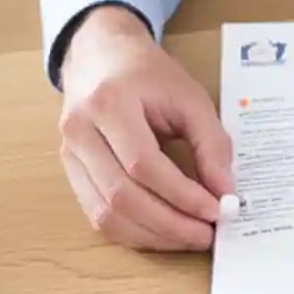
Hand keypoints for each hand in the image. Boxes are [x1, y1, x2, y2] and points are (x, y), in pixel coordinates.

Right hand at [58, 6, 232, 250]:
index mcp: (108, 103)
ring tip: (189, 237)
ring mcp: (69, 154)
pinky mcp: (70, 172)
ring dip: (152, 236)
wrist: (100, 55)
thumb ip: (212, 144)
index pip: (144, 165)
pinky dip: (133, 233)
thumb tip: (225, 193)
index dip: (182, 196)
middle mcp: (79, 131)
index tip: (216, 211)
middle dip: (170, 224)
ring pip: (106, 214)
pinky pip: (97, 216)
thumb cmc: (148, 75)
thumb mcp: (191, 98)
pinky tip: (163, 234)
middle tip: (207, 235)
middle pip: (122, 196)